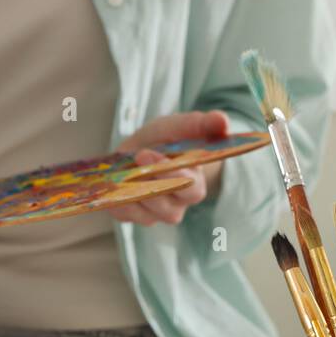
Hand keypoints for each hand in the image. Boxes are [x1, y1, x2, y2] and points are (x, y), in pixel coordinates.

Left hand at [107, 110, 228, 225]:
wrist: (137, 149)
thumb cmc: (164, 140)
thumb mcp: (178, 127)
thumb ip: (200, 125)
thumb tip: (222, 120)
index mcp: (194, 185)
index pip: (189, 188)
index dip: (170, 174)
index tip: (148, 154)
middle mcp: (176, 205)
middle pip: (168, 208)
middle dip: (150, 185)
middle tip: (135, 159)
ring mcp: (154, 214)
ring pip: (146, 214)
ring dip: (131, 192)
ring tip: (121, 172)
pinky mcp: (133, 216)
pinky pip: (125, 215)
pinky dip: (117, 200)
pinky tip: (113, 184)